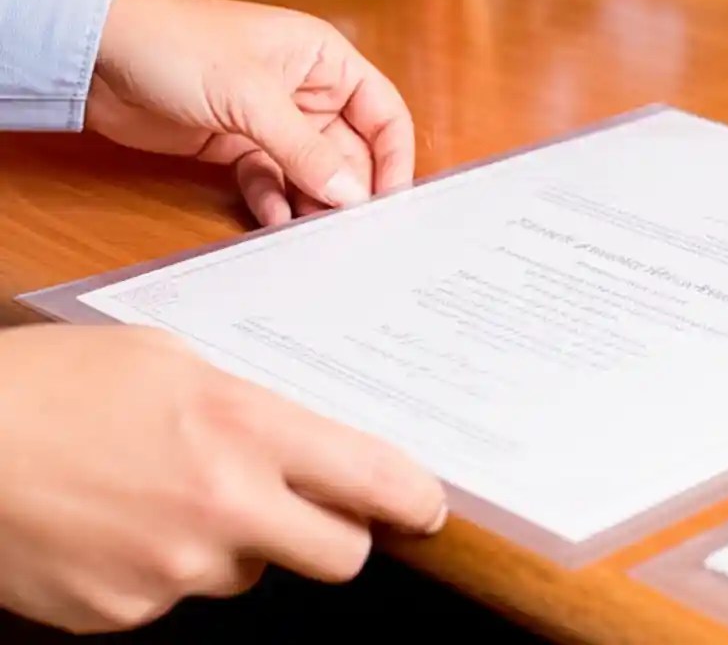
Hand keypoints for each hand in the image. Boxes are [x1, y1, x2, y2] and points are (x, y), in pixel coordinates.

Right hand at [0, 324, 446, 633]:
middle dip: (335, 536)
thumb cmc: (52, 384)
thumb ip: (248, 405)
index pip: (371, 479)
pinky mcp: (123, 614)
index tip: (426, 507)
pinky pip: (176, 597)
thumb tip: (302, 440)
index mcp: (241, 430)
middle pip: (338, 556)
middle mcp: (221, 507)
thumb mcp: (169, 361)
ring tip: (163, 495)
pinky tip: (119, 525)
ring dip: (231, 545)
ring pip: (248, 575)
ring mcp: (173, 571)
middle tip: (308, 511)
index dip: (413, 499)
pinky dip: (162, 568)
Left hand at [86, 0, 415, 227]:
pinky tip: (271, 221)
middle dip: (348, 190)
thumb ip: (306, 151)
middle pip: (350, 152)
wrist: (92, 56)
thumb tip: (351, 194)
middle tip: (350, 231)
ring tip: (313, 235)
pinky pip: (271, 182)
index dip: (394, 159)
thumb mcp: (251, 97)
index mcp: (323, 60)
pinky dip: (274, 203)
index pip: (383, 114)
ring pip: (311, 173)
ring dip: (312, 203)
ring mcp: (271, 120)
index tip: (390, 202)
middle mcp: (304, 90)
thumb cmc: (172, 43)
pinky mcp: (237, 144)